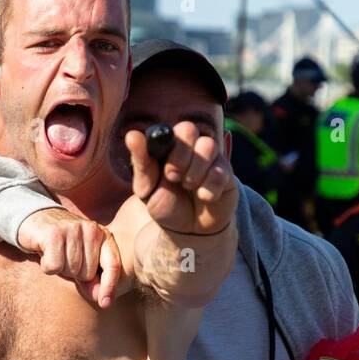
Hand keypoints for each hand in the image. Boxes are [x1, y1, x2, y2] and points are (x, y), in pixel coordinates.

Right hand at [16, 207, 121, 307]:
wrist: (36, 219)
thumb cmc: (62, 245)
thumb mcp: (80, 262)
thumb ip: (93, 280)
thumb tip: (102, 300)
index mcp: (104, 236)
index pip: (113, 265)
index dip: (110, 287)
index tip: (105, 304)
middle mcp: (92, 229)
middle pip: (87, 274)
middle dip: (74, 274)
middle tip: (65, 259)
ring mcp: (73, 229)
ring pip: (71, 270)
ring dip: (60, 269)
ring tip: (56, 254)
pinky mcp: (54, 233)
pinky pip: (54, 266)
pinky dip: (47, 266)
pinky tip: (45, 253)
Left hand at [125, 121, 237, 235]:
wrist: (189, 230)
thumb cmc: (166, 205)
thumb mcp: (147, 189)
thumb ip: (141, 162)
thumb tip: (132, 135)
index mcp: (168, 146)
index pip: (168, 130)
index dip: (167, 147)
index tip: (165, 171)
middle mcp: (190, 146)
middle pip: (188, 129)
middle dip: (180, 157)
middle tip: (174, 178)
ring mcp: (210, 156)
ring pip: (208, 145)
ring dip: (195, 171)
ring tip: (189, 187)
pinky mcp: (226, 171)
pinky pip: (220, 170)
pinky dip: (209, 188)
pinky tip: (204, 197)